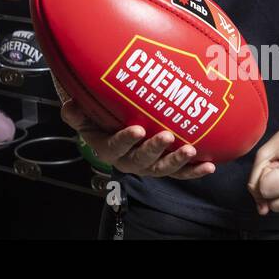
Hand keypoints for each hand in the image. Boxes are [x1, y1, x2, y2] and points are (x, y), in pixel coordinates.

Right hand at [60, 101, 215, 180]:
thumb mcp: (82, 118)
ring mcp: (149, 166)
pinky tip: (209, 166)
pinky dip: (194, 171)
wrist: (111, 131)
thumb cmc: (98, 121)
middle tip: (167, 135)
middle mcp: (129, 161)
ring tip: (190, 151)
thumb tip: (70, 106)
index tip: (137, 128)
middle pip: (142, 160)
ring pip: (163, 168)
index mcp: (108, 150)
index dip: (126, 139)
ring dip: (178, 161)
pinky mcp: (165, 166)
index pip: (115, 147)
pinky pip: (180, 173)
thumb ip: (74, 114)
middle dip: (155, 149)